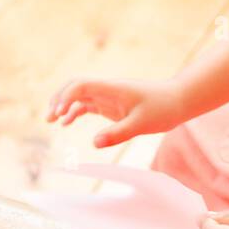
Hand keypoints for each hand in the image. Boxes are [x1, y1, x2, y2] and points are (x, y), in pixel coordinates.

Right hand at [45, 77, 183, 146]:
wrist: (179, 101)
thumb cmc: (163, 108)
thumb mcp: (142, 124)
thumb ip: (118, 133)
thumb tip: (94, 143)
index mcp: (113, 88)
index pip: (82, 85)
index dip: (66, 97)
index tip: (59, 114)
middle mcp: (108, 89)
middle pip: (75, 86)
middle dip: (59, 98)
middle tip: (48, 117)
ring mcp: (109, 96)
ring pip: (79, 96)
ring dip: (64, 106)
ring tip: (51, 121)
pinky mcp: (112, 105)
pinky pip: (88, 105)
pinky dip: (75, 112)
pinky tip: (67, 123)